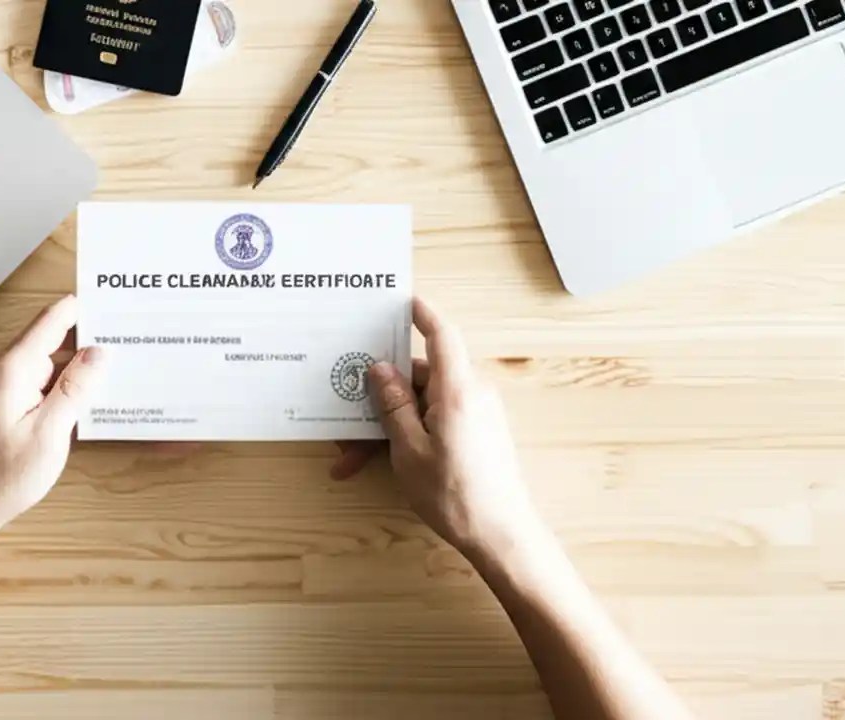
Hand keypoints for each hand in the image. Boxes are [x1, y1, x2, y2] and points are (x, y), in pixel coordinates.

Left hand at [0, 295, 105, 534]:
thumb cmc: (2, 476)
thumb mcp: (47, 433)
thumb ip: (74, 390)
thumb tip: (100, 352)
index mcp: (14, 368)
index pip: (54, 319)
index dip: (86, 307)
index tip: (119, 302)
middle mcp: (9, 369)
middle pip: (56, 336)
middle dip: (92, 334)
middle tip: (135, 335)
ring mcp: (9, 386)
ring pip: (55, 361)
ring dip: (85, 362)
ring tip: (126, 361)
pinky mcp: (13, 403)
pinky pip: (47, 382)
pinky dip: (72, 384)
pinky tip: (97, 393)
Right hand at [341, 298, 538, 556]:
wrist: (501, 536)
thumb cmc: (455, 495)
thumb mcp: (408, 450)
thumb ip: (393, 405)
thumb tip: (379, 369)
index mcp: (458, 390)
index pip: (441, 335)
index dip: (421, 313)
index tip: (402, 299)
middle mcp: (471, 395)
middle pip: (419, 377)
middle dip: (378, 398)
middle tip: (343, 421)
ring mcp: (476, 414)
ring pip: (421, 405)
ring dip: (387, 426)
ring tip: (351, 457)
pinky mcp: (476, 433)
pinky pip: (434, 421)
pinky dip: (406, 436)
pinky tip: (376, 463)